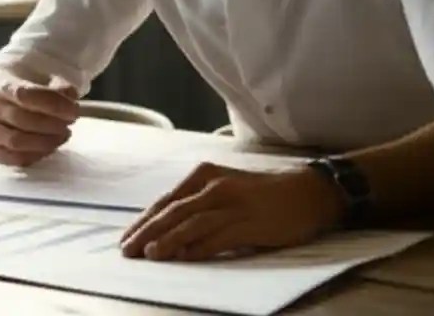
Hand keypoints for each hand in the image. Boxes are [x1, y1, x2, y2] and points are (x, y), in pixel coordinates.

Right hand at [0, 74, 79, 166]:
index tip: (73, 110)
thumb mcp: (47, 81)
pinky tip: (49, 148)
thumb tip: (70, 98)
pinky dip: (33, 156)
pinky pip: (11, 158)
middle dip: (51, 124)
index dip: (52, 104)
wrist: (6, 95)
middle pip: (21, 119)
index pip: (25, 94)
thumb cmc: (31, 89)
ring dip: (44, 142)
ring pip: (15, 141)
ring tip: (62, 136)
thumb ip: (61, 89)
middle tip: (69, 124)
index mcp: (2, 84)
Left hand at [119, 162, 344, 260]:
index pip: (166, 201)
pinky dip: (199, 248)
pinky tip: (185, 258)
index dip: (143, 221)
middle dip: (147, 232)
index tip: (126, 238)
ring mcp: (233, 203)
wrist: (308, 193)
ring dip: (169, 241)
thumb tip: (166, 229)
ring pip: (192, 223)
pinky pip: (219, 237)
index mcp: (205, 175)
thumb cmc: (262, 194)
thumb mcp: (225, 188)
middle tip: (127, 251)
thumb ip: (197, 203)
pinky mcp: (250, 222)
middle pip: (173, 211)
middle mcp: (215, 186)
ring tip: (150, 255)